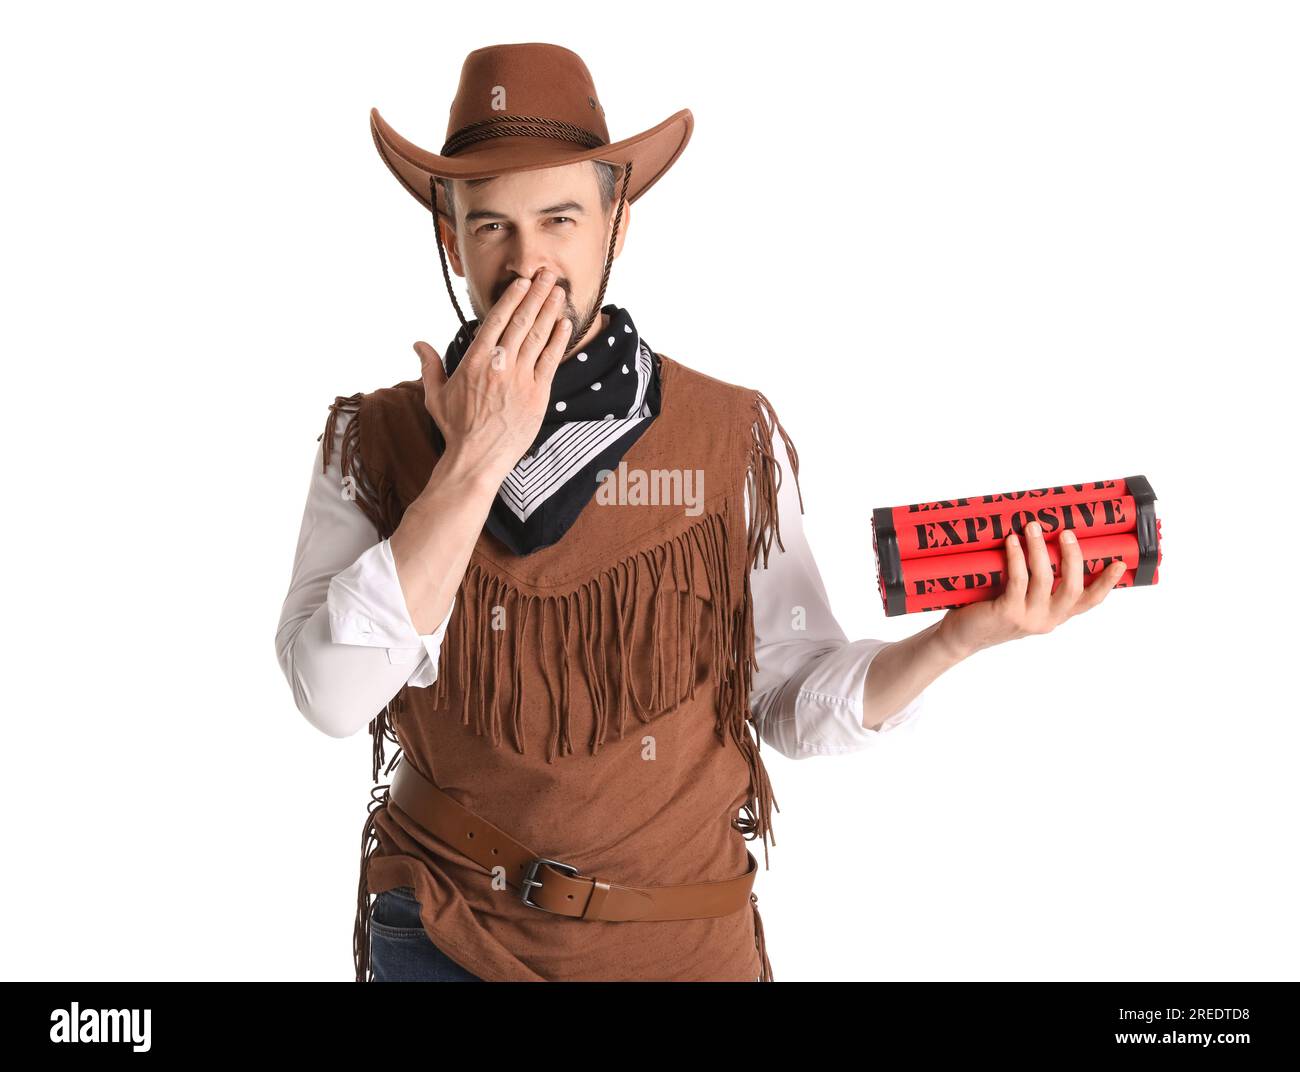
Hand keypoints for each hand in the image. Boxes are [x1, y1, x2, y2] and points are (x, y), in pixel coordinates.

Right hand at [413, 268, 572, 482]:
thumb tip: (418, 344)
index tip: (521, 282)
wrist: (477, 459)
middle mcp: (499, 364)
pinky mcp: (538, 395)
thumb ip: (430, 366)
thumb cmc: (456, 428)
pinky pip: (551, 360)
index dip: (512, 298)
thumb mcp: (436, 395)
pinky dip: (559, 340)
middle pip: (522, 321)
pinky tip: (565, 323)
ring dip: (550, 310)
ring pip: (539, 336)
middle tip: (547, 274)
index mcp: (475, 360)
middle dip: (536, 294)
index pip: (497, 320)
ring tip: (558, 291)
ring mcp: (521, 379)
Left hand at [936, 520, 1127, 659]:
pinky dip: (1017, 557)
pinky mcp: (1007, 612)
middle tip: (1066, 533)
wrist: (960, 636)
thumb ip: (1036, 583)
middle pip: (1073, 588)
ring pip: (1044, 579)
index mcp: (1055, 616)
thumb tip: (1042, 539)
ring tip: (1033, 527)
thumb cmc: (990, 610)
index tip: (1121, 563)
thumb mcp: (1020, 599)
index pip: (1089, 602)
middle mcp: (1047, 620)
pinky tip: (1012, 541)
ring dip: (1039, 549)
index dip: (1107, 584)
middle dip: (1073, 557)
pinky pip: (1017, 579)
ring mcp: (1028, 618)